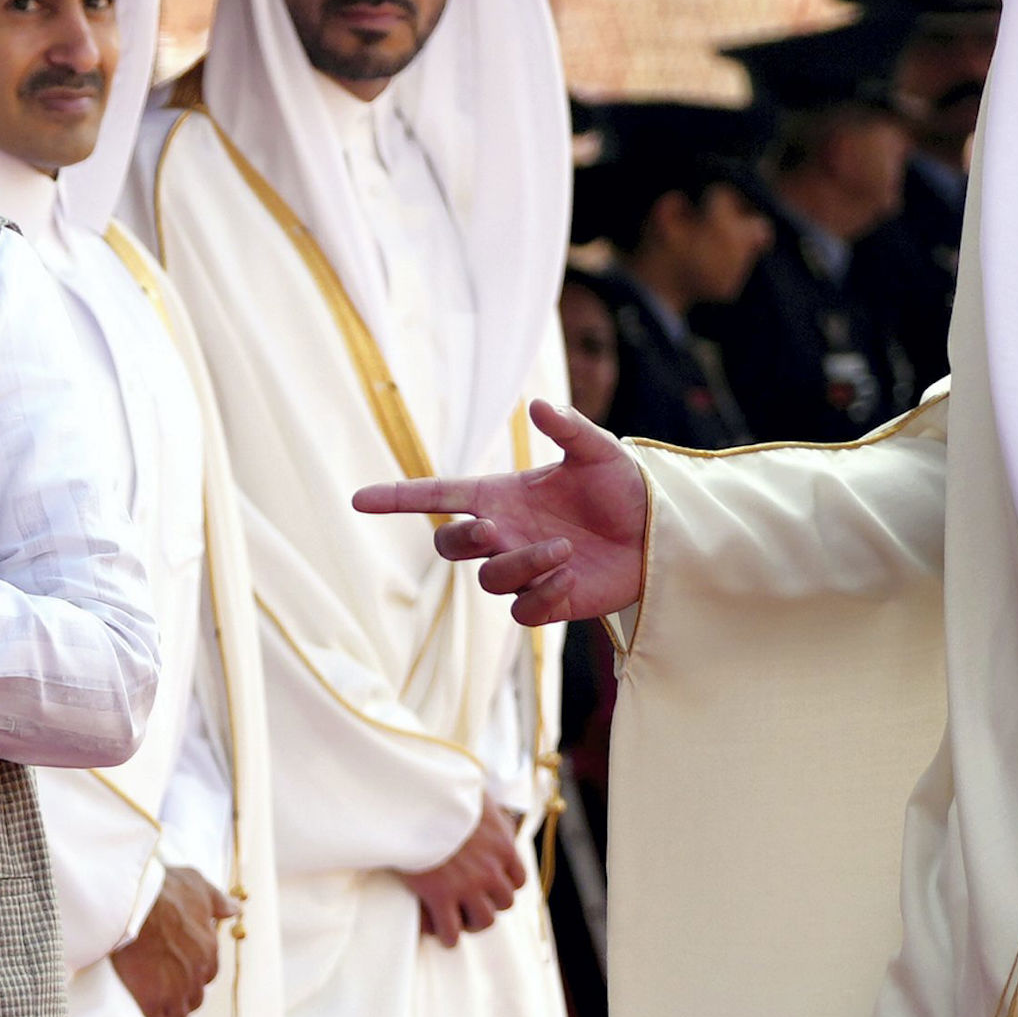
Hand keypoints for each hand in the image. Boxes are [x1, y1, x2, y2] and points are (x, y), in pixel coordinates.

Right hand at [110, 866, 235, 1016]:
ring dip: (167, 1014)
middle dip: (179, 995)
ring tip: (149, 1006)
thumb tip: (236, 909)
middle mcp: (195, 976)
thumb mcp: (196, 885)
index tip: (176, 967)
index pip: (207, 973)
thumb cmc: (163, 890)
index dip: (191, 972)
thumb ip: (218, 901)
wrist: (131, 903)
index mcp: (208, 952)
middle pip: (192, 998)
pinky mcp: (149, 1002)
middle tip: (159, 985)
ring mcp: (173, 992)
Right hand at [354, 401, 650, 626]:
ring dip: (521, 564)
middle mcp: (503, 533)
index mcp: (501, 495)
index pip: (436, 497)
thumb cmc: (622, 488)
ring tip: (564, 549)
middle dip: (463, 540)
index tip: (359, 500)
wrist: (658, 534)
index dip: (397, 498)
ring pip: (489, 579)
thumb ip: (568, 429)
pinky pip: (522, 610)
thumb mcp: (598, 452)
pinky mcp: (545, 602)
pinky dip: (542, 593)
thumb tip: (537, 406)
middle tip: (494, 531)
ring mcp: (521, 570)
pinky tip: (570, 576)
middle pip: (450, 546)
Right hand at [401, 806, 525, 946]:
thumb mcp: (479, 798)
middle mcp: (491, 869)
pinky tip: (436, 931)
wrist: (414, 800)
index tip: (489, 886)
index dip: (504, 885)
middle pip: (504, 903)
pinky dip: (446, 935)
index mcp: (503, 846)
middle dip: (489, 904)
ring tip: (456, 920)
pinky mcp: (440, 895)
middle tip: (471, 904)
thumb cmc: (442, 793)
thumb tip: (499, 819)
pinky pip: (451, 932)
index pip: (518, 879)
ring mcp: (467, 886)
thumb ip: (492, 814)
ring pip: (484, 921)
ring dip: (472, 922)